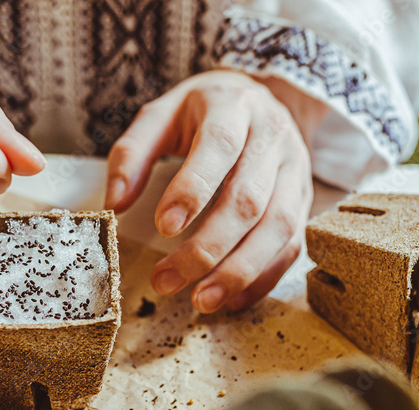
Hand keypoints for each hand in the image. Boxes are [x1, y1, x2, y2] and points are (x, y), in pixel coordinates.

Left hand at [105, 70, 324, 312]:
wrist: (261, 98)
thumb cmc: (203, 112)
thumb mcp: (162, 115)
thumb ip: (132, 154)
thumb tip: (114, 203)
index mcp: (234, 107)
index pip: (219, 146)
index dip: (193, 189)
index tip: (164, 227)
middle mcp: (272, 138)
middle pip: (248, 199)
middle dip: (208, 247)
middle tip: (168, 281)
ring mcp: (295, 171)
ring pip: (278, 228)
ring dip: (239, 271)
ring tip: (201, 301)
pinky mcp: (303, 201)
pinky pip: (292, 246)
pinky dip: (264, 278)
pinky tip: (232, 300)